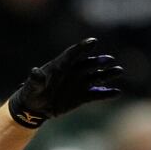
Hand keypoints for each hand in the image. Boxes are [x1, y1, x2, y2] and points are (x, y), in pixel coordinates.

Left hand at [7, 38, 122, 127]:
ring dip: (108, 74)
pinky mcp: (83, 96)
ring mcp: (80, 83)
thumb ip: (35, 80)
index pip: (73, 53)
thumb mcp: (32, 87)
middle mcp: (74, 72)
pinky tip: (117, 92)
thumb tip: (35, 71)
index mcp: (61, 65)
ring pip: (97, 77)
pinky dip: (106, 93)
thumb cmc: (32, 93)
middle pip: (89, 64)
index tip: (93, 41)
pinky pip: (97, 94)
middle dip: (99, 61)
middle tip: (108, 60)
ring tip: (118, 71)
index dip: (82, 47)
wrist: (36, 108)